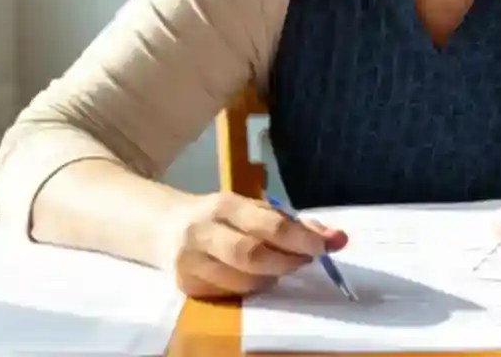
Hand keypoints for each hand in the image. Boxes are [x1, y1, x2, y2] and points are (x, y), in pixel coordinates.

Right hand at [157, 192, 347, 297]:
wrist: (163, 228)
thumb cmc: (219, 217)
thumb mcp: (251, 209)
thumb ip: (292, 223)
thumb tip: (337, 238)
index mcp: (223, 205)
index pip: (269, 225)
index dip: (302, 239)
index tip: (328, 246)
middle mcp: (203, 232)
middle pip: (253, 256)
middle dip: (287, 262)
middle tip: (307, 260)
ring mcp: (191, 262)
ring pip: (244, 282)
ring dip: (272, 278)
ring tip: (280, 266)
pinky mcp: (186, 286)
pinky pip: (230, 295)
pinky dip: (250, 289)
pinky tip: (253, 277)